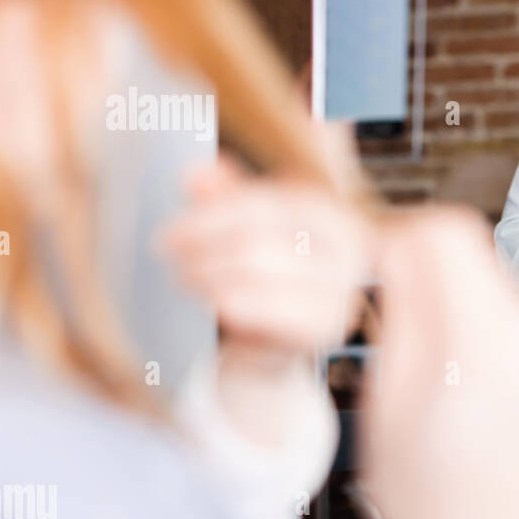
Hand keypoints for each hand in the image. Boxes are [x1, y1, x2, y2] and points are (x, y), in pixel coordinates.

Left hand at [157, 154, 373, 354]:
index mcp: (334, 216)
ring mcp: (341, 289)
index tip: (174, 228)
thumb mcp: (247, 230)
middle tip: (169, 250)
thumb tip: (195, 173)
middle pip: (259, 235)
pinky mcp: (325, 326)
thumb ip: (225, 197)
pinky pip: (265, 308)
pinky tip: (208, 300)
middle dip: (203, 241)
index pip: (267, 203)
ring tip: (184, 276)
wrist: (279, 344)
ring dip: (208, 272)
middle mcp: (349, 250)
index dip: (213, 213)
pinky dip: (228, 300)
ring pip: (258, 268)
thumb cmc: (266, 280)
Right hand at [357, 205, 518, 518]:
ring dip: (458, 304)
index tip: (379, 263)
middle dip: (430, 272)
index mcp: (485, 346)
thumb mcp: (388, 408)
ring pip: (498, 289)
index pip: (450, 234)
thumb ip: (401, 317)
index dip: (403, 236)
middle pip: (477, 257)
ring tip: (430, 369)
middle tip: (394, 317)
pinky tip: (466, 389)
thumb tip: (399, 253)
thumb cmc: (436, 514)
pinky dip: (487, 335)